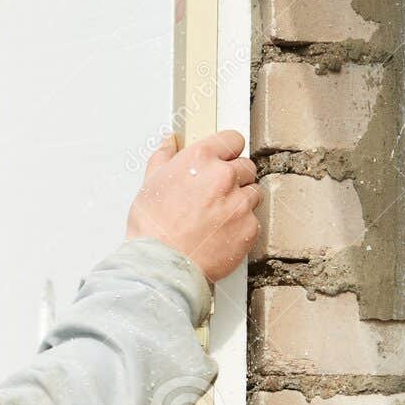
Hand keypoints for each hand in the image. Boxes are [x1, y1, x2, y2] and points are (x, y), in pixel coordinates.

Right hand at [126, 130, 259, 282]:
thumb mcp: (150, 184)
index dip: (227, 151)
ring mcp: (240, 202)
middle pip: (246, 166)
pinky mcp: (250, 227)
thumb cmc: (153, 227)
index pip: (232, 139)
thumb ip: (163, 157)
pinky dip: (241, 225)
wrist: (162, 264)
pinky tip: (221, 233)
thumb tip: (169, 143)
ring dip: (240, 201)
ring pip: (253, 193)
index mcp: (200, 159)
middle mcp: (224, 176)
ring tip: (217, 216)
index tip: (223, 160)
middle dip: (234, 178)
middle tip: (215, 195)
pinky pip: (253, 220)